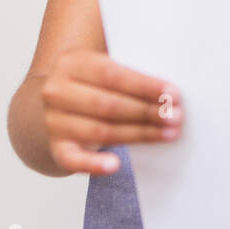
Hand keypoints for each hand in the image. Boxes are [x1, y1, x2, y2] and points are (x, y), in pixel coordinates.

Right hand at [39, 49, 183, 175]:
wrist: (57, 106)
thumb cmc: (92, 85)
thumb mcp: (100, 68)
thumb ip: (126, 73)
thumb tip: (168, 90)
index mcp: (71, 63)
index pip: (111, 74)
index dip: (144, 85)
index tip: (173, 94)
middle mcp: (57, 91)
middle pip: (107, 104)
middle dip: (147, 111)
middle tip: (176, 116)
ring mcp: (54, 121)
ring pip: (101, 131)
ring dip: (139, 134)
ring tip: (167, 134)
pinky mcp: (56, 148)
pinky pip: (75, 160)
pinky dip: (95, 164)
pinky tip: (116, 165)